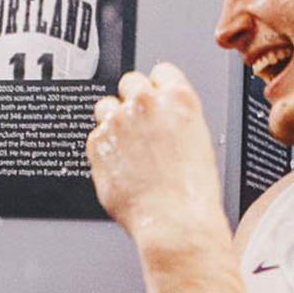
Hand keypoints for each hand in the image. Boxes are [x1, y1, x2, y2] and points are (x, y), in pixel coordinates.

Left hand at [86, 64, 230, 246]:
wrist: (175, 220)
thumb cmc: (192, 190)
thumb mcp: (198, 140)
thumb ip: (173, 117)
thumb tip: (159, 116)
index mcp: (178, 97)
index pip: (160, 71)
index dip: (158, 88)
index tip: (157, 101)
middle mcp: (145, 102)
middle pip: (130, 82)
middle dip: (133, 101)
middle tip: (141, 127)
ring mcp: (117, 121)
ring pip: (106, 106)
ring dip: (114, 122)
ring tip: (129, 149)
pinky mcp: (96, 144)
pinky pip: (95, 136)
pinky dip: (104, 149)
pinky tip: (121, 167)